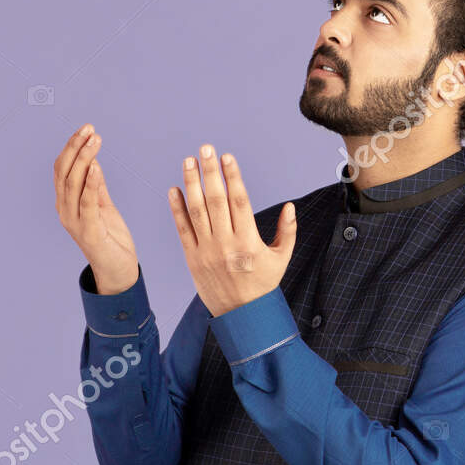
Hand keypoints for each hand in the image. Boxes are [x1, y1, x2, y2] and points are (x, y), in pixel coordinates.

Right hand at [54, 124, 138, 293]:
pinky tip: (97, 166)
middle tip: (89, 129)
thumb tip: (93, 160)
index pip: (62, 169)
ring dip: (84, 159)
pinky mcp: (89, 232)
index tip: (86, 129)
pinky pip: (87, 203)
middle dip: (75, 147)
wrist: (118, 272)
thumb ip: (96, 186)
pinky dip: (91, 183)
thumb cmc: (111, 239)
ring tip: (95, 140)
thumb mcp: (103, 207)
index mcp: (66, 203)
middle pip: (64, 172)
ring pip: (73, 184)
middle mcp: (65, 211)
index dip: (71, 147)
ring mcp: (75, 222)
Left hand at [168, 145, 295, 317]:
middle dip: (210, 172)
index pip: (239, 202)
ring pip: (196, 211)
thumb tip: (290, 207)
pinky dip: (176, 209)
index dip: (233, 177)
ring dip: (191, 183)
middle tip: (206, 148)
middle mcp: (225, 244)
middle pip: (216, 201)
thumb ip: (287, 231)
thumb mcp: (281, 259)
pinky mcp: (192, 258)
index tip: (227, 157)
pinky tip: (174, 189)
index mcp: (248, 242)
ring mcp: (206, 251)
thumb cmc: (263, 284)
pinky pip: (182, 230)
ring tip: (189, 161)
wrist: (241, 315)